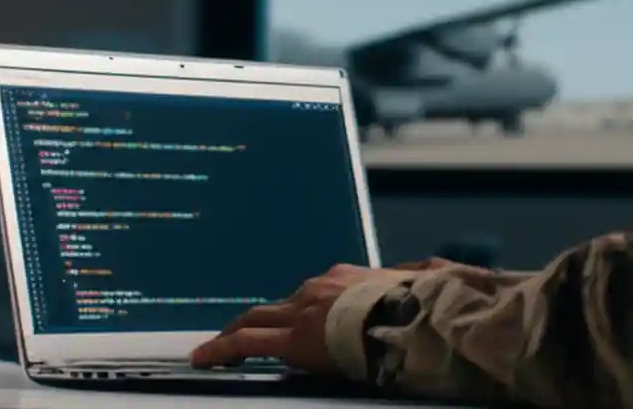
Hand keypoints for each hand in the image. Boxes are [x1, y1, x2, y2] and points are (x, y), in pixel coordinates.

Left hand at [187, 258, 460, 371]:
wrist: (409, 316)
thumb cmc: (420, 305)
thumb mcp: (421, 282)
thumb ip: (412, 279)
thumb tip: (428, 274)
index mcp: (348, 279)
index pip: (313, 293)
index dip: (298, 308)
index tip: (294, 316)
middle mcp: (319, 288)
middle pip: (277, 303)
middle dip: (255, 318)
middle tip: (236, 331)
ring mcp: (302, 310)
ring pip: (256, 317)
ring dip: (234, 331)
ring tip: (215, 347)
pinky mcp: (293, 339)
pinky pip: (246, 342)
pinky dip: (221, 348)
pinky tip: (204, 358)